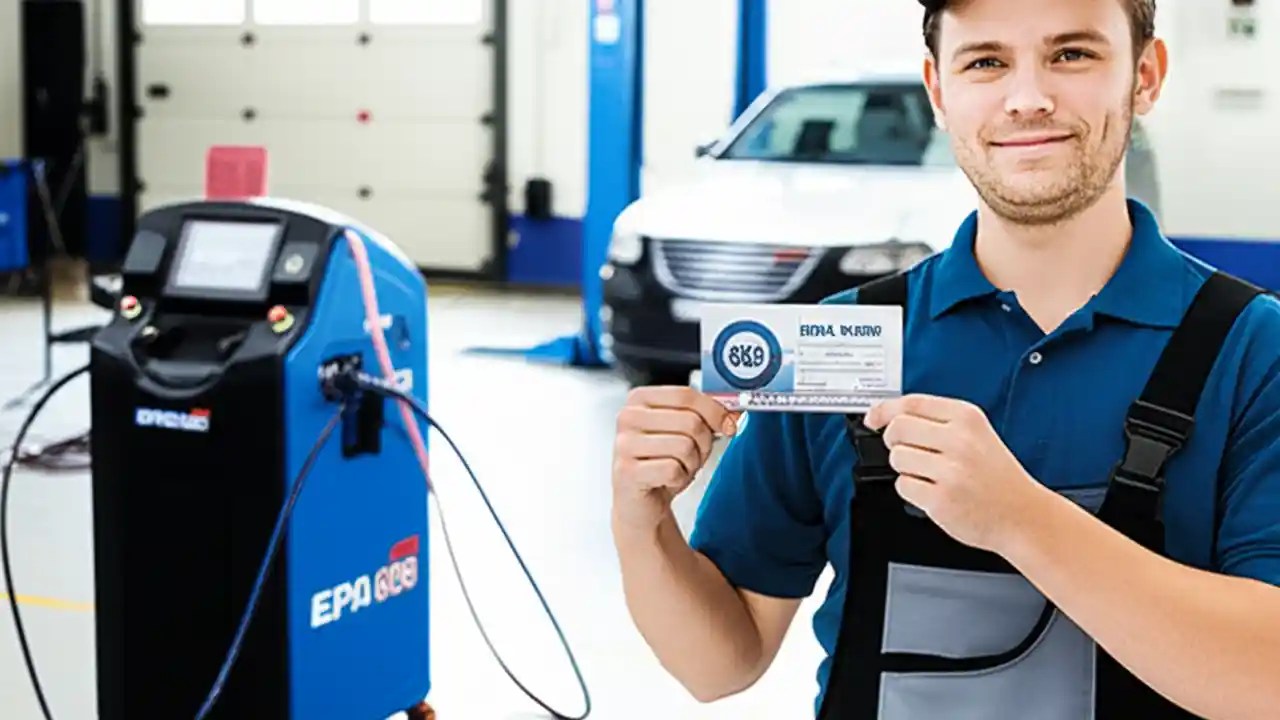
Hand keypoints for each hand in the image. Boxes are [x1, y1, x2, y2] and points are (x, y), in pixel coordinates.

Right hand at [612, 386, 740, 533]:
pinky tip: (668, 480)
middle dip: (703, 443)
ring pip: (684, 446)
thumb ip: (705, 417)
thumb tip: (733, 412)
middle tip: (695, 455)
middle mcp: (628, 417)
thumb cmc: (661, 463)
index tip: (729, 424)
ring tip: (678, 468)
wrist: (641, 503)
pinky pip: (673, 469)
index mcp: (640, 399)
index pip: (685, 395)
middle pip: (690, 421)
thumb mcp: (684, 434)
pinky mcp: (627, 471)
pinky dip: (679, 479)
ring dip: (691, 463)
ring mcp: (625, 444)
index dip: (714, 410)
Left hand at [864, 394, 1044, 553]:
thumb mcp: (977, 434)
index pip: (911, 403)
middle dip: (894, 441)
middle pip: (897, 429)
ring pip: (897, 458)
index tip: (873, 418)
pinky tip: (934, 492)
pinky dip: (912, 490)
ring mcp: (950, 471)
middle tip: (908, 451)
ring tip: (931, 475)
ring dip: (905, 468)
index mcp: (967, 418)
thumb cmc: (997, 476)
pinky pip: (903, 486)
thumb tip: (888, 416)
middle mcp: (959, 441)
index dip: (884, 410)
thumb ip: (937, 422)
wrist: (1022, 515)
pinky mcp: (941, 499)